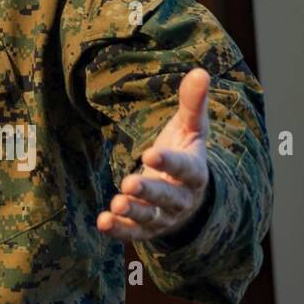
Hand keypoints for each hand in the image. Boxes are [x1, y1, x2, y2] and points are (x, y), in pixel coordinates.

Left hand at [96, 68, 210, 242]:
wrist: (190, 195)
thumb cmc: (186, 153)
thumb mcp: (191, 128)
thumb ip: (193, 103)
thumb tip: (200, 71)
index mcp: (194, 172)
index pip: (185, 168)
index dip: (169, 162)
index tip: (150, 153)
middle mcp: (181, 198)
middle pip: (167, 197)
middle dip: (149, 191)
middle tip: (129, 183)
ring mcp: (165, 216)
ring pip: (151, 217)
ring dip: (134, 213)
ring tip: (116, 204)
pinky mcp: (148, 228)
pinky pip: (135, 233)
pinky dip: (120, 230)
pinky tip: (103, 223)